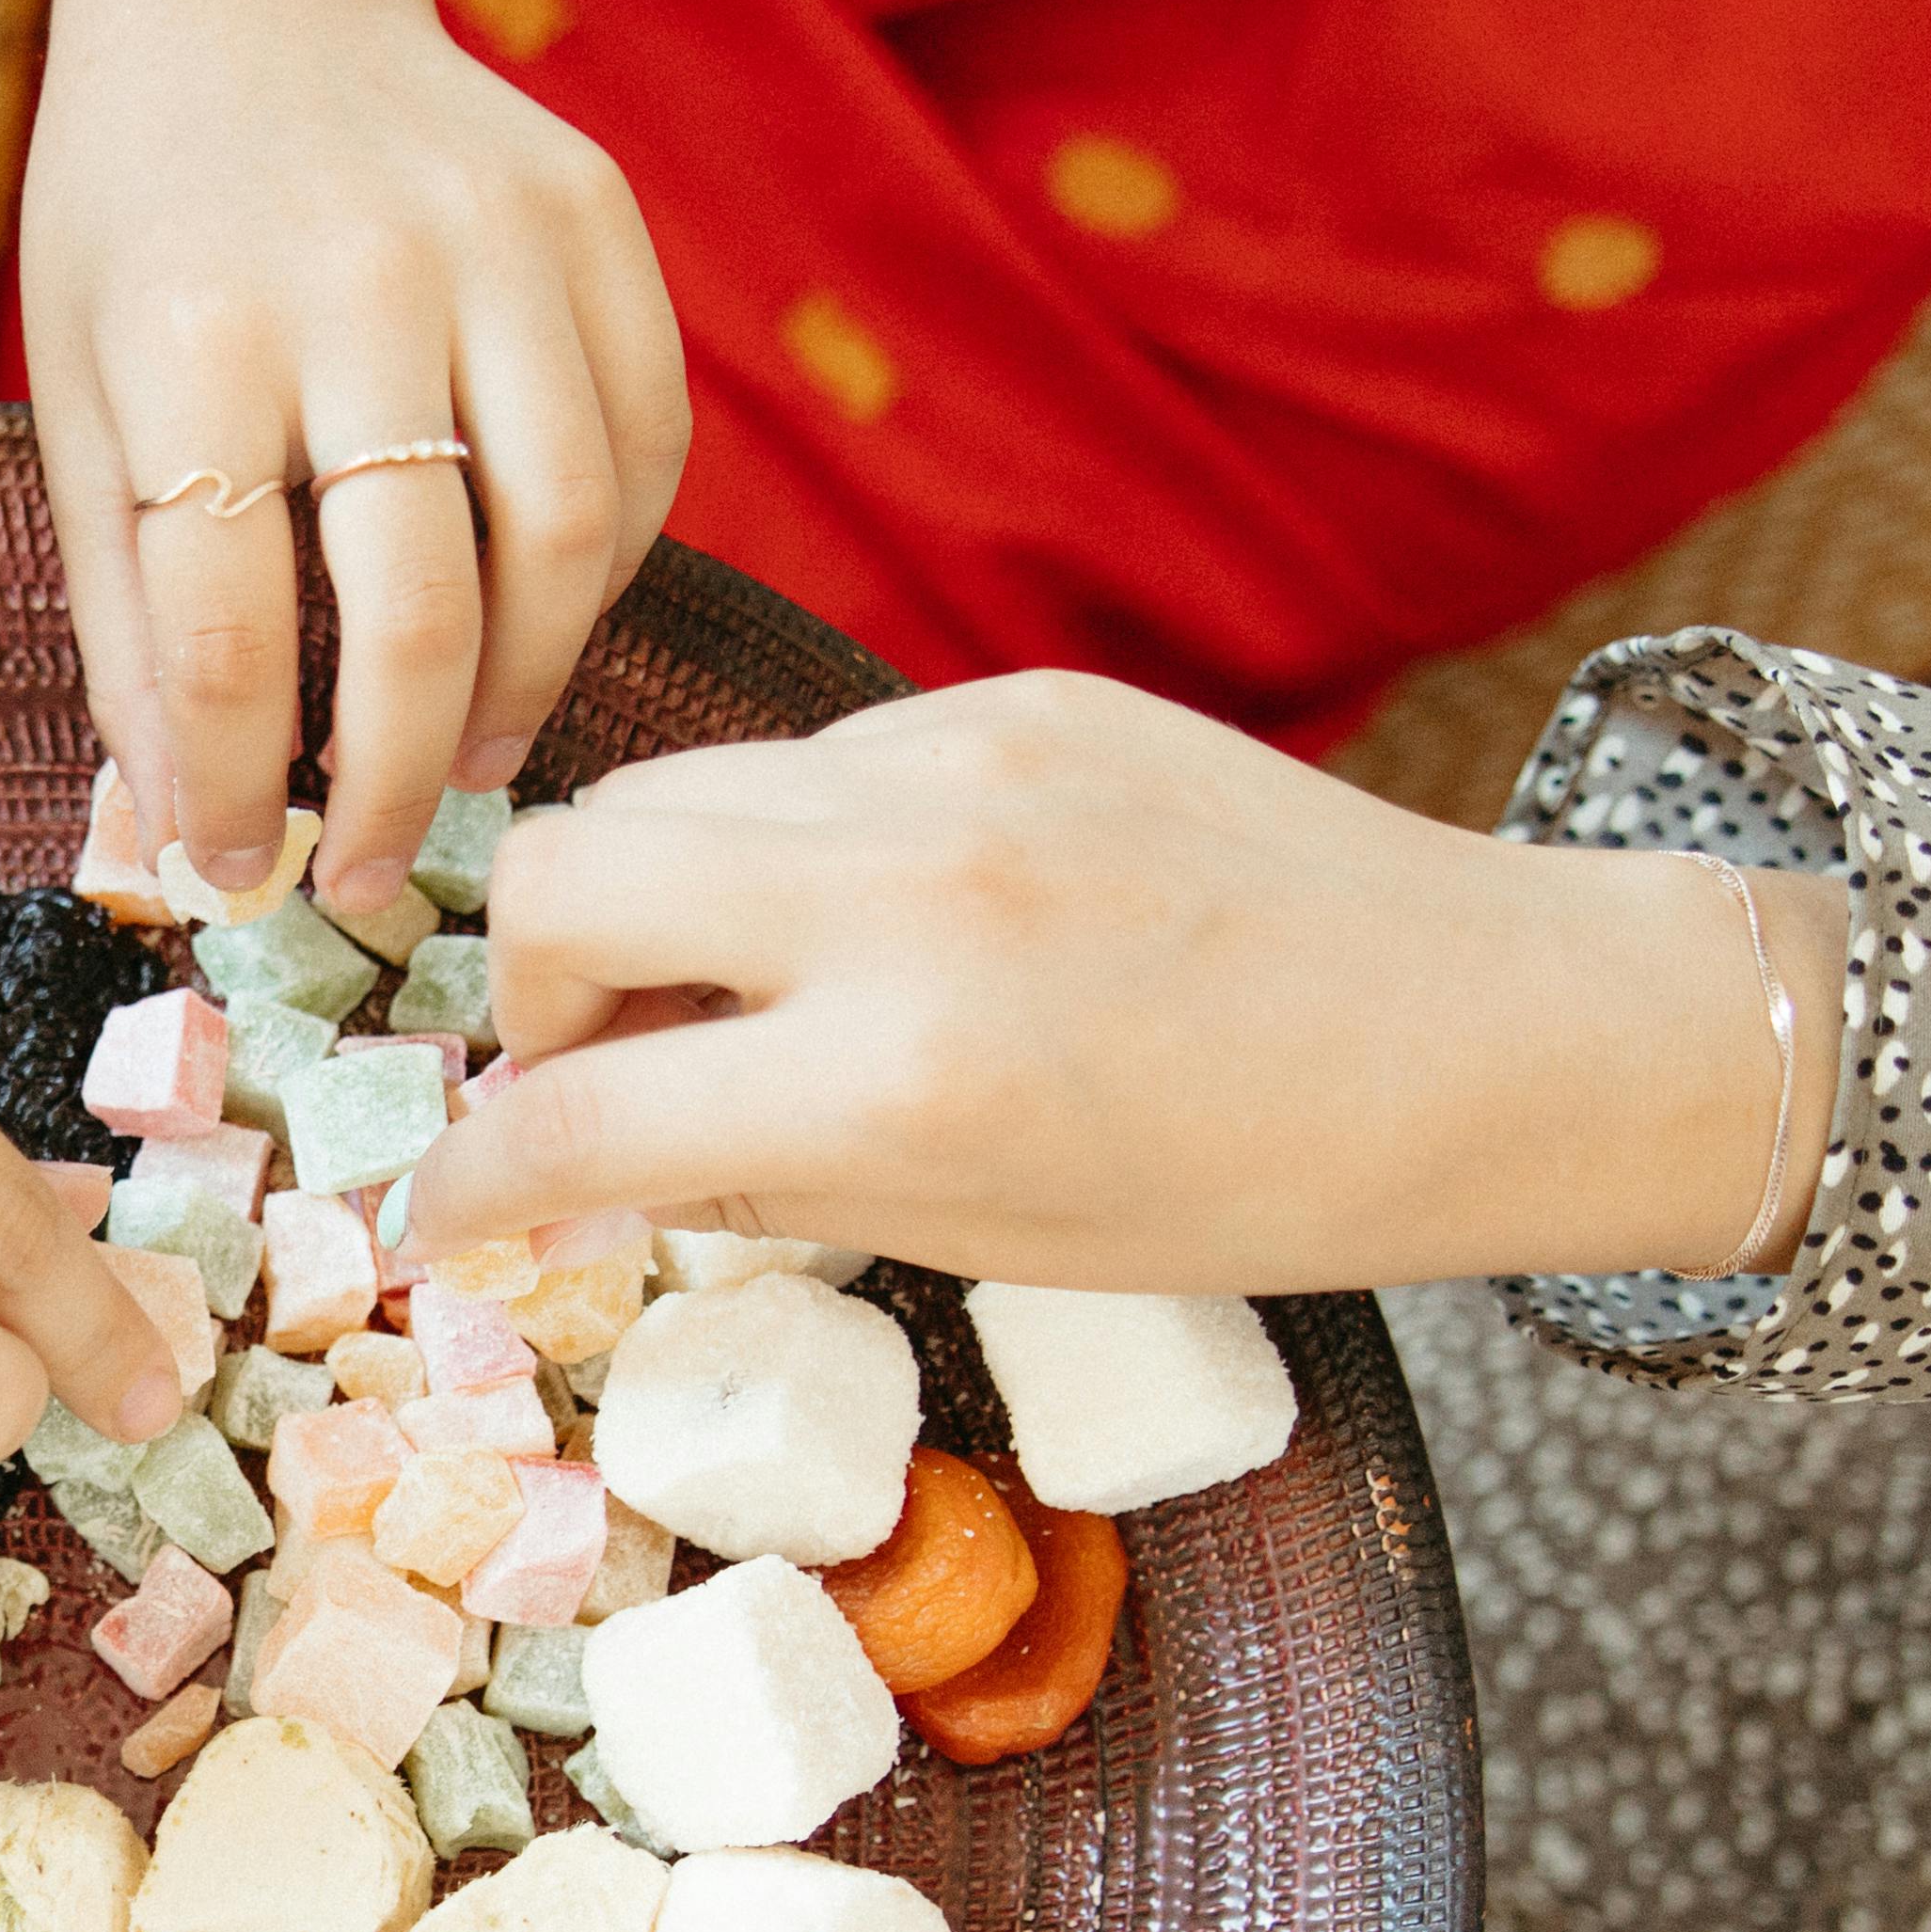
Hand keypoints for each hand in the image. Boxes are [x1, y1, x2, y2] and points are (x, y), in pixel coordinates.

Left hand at [20, 0, 687, 922]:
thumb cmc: (140, 221)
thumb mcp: (79, 406)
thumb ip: (130, 621)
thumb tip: (182, 830)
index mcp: (189, 336)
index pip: (229, 628)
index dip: (240, 787)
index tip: (244, 875)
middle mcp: (354, 281)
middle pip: (419, 606)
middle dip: (402, 781)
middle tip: (378, 873)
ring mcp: (496, 238)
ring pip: (567, 538)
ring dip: (526, 686)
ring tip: (474, 756)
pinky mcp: (595, 217)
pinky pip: (643, 445)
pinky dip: (606, 564)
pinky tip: (539, 613)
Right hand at [407, 674, 1846, 1294]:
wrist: (1485, 1028)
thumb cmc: (1253, 1178)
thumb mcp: (985, 1235)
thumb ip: (762, 1183)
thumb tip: (586, 1156)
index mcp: (896, 1080)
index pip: (570, 1117)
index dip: (468, 1186)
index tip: (446, 1216)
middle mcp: (902, 899)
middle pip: (554, 881)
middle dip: (527, 997)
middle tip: (599, 1072)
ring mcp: (955, 769)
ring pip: (668, 795)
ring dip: (646, 905)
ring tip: (734, 1000)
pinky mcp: (1010, 696)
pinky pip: (813, 760)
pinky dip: (795, 851)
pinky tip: (889, 926)